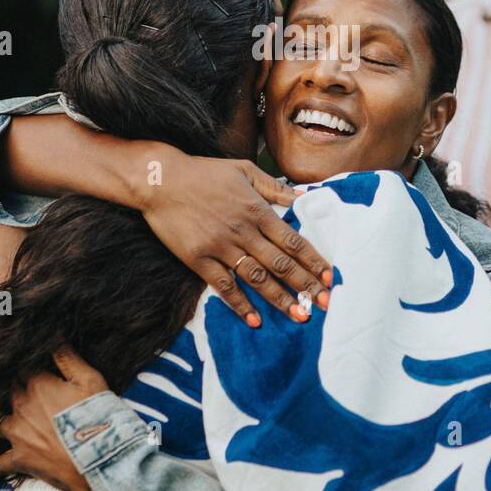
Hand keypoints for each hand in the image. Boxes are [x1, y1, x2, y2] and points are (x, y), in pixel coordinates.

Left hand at [0, 348, 107, 490]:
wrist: (98, 456)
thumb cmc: (98, 415)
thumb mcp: (89, 379)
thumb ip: (68, 357)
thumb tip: (54, 335)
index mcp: (38, 384)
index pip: (23, 367)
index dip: (26, 365)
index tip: (26, 363)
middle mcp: (22, 406)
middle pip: (9, 390)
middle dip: (11, 386)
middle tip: (14, 384)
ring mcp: (18, 433)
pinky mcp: (20, 459)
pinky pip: (0, 463)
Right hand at [133, 145, 332, 326]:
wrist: (160, 180)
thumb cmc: (204, 173)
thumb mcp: (243, 170)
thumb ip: (274, 187)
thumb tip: (304, 196)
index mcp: (256, 209)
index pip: (293, 240)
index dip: (313, 260)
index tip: (330, 278)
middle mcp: (243, 231)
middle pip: (281, 263)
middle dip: (306, 285)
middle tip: (325, 305)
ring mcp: (220, 246)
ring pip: (257, 278)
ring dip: (280, 299)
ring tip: (300, 316)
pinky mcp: (198, 259)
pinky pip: (223, 286)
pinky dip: (240, 304)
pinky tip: (255, 320)